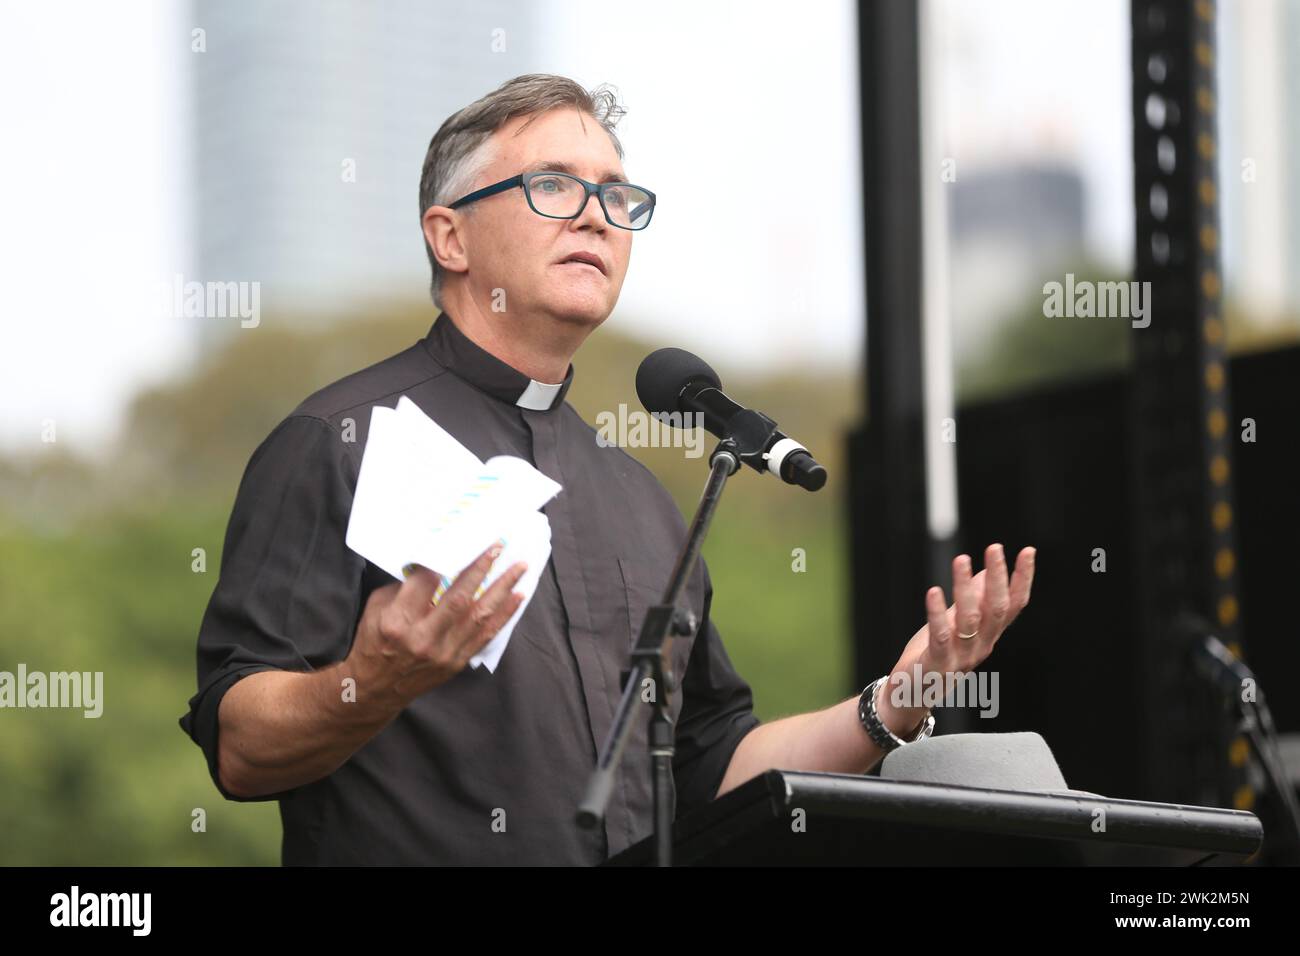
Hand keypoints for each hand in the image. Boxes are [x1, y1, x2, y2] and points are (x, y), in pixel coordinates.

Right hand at [347, 540, 527, 705]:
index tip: (462, 537)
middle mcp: (423, 637)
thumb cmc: (375, 641)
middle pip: (459, 597)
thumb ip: (404, 587)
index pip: (426, 582)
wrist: (377, 688)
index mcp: (398, 620)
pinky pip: (486, 635)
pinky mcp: (456, 662)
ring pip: (479, 615)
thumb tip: (433, 562)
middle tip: (498, 546)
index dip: (444, 558)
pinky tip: (517, 596)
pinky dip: (504, 614)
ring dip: (502, 588)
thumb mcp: (376, 608)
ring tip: (519, 567)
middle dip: (481, 568)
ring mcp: (443, 652)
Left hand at [877, 544, 1035, 734]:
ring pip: (969, 620)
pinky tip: (934, 591)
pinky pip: (939, 636)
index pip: (1013, 606)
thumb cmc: (935, 655)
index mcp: (989, 636)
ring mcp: (960, 657)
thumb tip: (986, 571)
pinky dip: (937, 613)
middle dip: (998, 578)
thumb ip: (973, 602)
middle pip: (995, 610)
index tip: (1027, 551)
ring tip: (961, 559)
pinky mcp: (936, 663)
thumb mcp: (957, 625)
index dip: (1022, 579)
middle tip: (994, 548)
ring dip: (965, 588)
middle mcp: (981, 646)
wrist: (912, 696)